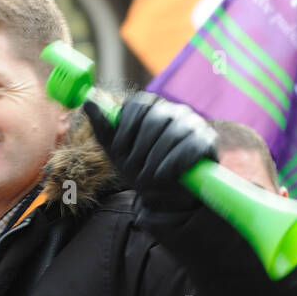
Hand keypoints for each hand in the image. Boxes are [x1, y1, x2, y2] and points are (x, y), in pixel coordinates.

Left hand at [83, 92, 216, 211]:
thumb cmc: (139, 167)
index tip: (119, 150)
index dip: (126, 128)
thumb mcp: (116, 151)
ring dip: (155, 159)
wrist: (165, 194)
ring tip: (147, 176)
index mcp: (150, 107)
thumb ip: (103, 126)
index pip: (138, 104)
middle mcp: (173, 110)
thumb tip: (88, 101)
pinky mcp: (207, 140)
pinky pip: (191, 147)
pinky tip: (164, 176)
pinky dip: (173, 164)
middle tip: (133, 168)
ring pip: (172, 133)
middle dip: (140, 148)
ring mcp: (193, 123)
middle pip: (154, 119)